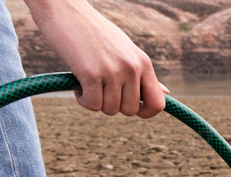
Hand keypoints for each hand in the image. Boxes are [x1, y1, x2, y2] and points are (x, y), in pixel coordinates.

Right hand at [23, 0, 166, 117]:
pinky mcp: (90, 74)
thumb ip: (143, 73)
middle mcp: (131, 67)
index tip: (133, 109)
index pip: (158, 102)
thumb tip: (166, 93)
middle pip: (130, 110)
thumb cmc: (94, 31)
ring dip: (96, 102)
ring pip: (110, 109)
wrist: (64, 8)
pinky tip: (78, 86)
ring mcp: (112, 71)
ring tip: (88, 84)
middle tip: (101, 89)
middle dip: (113, 105)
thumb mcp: (126, 50)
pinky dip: (83, 101)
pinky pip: (92, 105)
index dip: (146, 112)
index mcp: (143, 62)